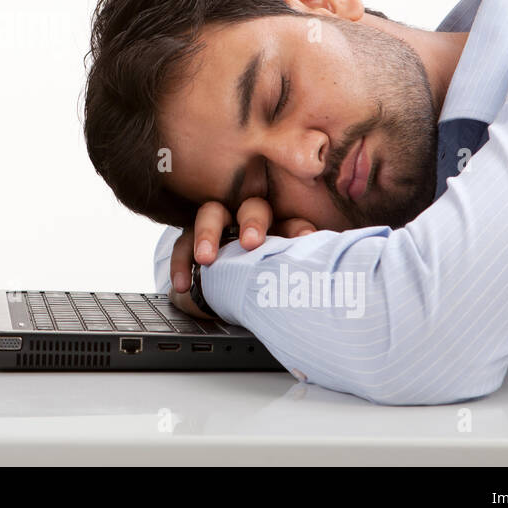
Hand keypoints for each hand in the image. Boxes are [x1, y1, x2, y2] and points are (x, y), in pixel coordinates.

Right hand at [168, 198, 317, 318]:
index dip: (297, 230)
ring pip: (211, 215)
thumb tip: (326, 299)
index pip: (291, 222)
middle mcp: (248, 219)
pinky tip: (182, 284)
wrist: (228, 291)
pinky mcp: (192, 239)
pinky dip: (181, 264)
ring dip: (208, 235)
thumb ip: (296, 278)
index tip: (306, 241)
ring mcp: (219, 225)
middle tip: (252, 243)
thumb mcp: (281, 280)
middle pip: (253, 208)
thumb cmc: (262, 282)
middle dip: (253, 223)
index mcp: (279, 228)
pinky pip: (182, 245)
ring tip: (206, 259)